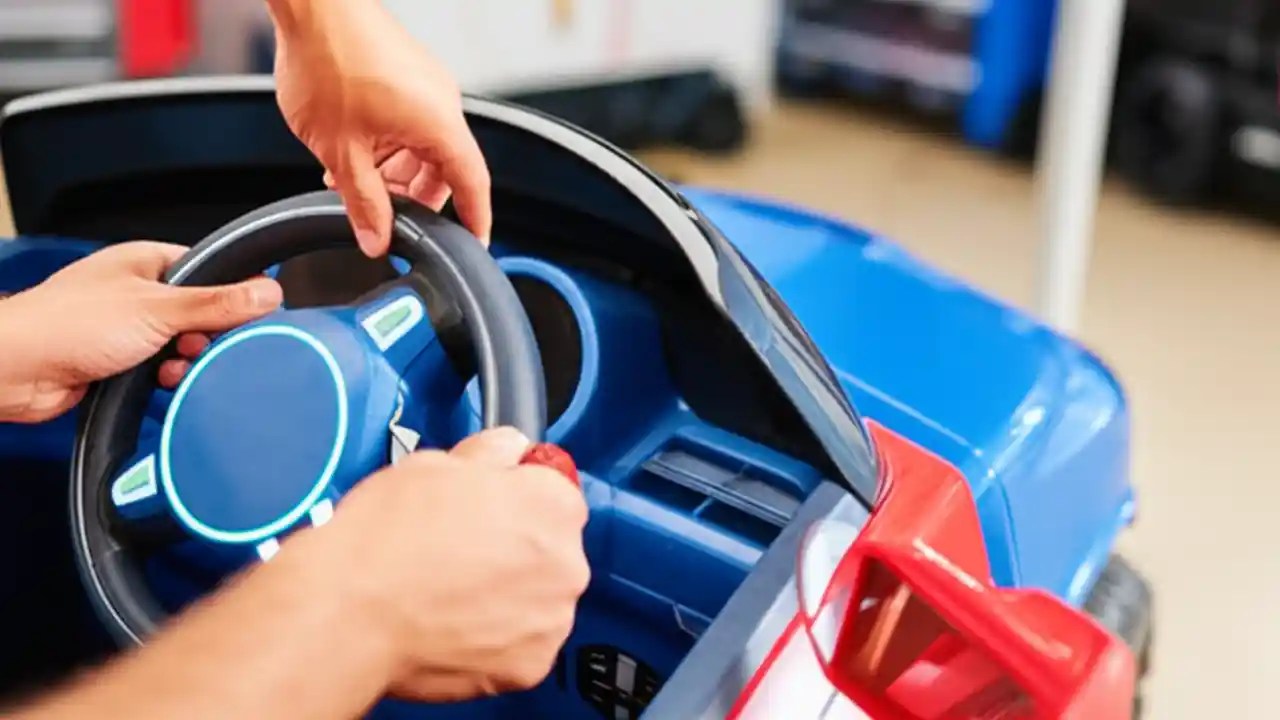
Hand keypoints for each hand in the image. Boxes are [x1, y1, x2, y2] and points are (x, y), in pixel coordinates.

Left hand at [0, 242, 282, 422]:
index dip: (231, 294)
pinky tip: (157, 383)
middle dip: (205, 337)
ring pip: (179, 346)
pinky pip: (159, 370)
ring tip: (173, 367)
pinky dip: (164, 380)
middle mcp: (135, 291)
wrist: (14, 370)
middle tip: (199, 345)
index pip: (209, 271)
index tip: (248, 315)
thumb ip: (218, 303)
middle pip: (198, 313)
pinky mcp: (117, 362)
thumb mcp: (158, 310)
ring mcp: (125, 327)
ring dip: (183, 362)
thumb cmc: (65, 325)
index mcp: (144, 262)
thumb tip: (268, 291)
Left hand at [268, 0, 491, 254]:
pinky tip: (351, 154)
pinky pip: (408, 123)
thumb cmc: (327, 60)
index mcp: (438, 123)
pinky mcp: (407, 74)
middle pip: (442, 169)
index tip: (473, 245)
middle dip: (412, 199)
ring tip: (351, 184)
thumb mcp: (339, 150)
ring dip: (392, 173)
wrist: (313, 4)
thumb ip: (362, 202)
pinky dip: (387, 146)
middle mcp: (441, 103)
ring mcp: (426, 86)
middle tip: (382, 220)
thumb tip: (376, 238)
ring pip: (421, 148)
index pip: (471, 184)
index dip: (475, 220)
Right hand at [302, 427, 589, 700]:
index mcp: (552, 503)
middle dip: (517, 550)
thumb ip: (490, 453)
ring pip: (538, 600)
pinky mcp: (529, 666)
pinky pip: (521, 646)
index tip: (491, 510)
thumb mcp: (434, 463)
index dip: (517, 499)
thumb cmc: (384, 536)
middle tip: (461, 553)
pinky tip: (454, 626)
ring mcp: (550, 619)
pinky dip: (495, 641)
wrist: (349, 612)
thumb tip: (509, 448)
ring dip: (509, 596)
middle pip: (552, 550)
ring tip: (451, 593)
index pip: (555, 492)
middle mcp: (566, 562)